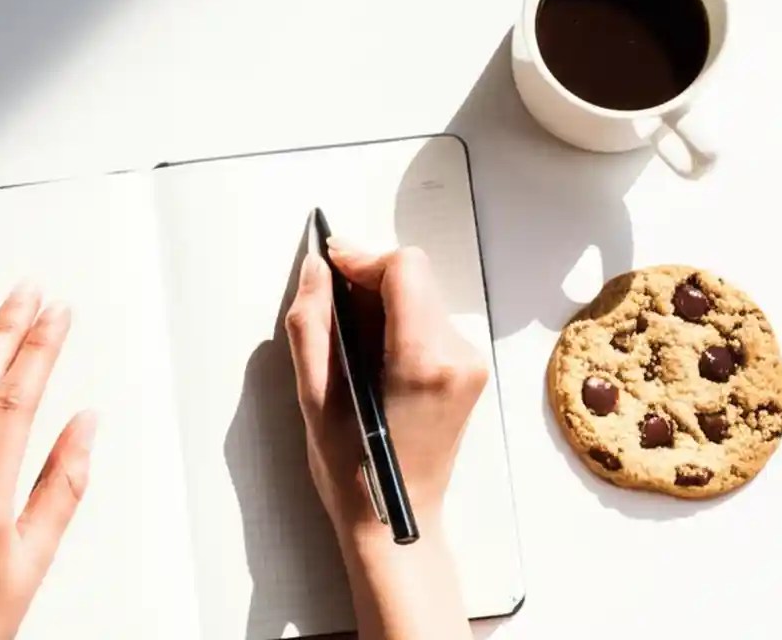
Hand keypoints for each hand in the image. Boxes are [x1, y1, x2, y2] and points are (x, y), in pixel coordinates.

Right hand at [285, 243, 485, 639]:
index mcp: (425, 361)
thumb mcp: (316, 398)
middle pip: (414, 278)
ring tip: (347, 342)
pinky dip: (396, 323)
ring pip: (421, 297)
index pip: (404, 269)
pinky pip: (428, 321)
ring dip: (381, 303)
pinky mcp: (467, 372)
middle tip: (329, 307)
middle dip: (368, 280)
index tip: (328, 265)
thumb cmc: (353, 473)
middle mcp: (458, 356)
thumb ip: (312, 324)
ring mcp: (468, 365)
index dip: (362, 258)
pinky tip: (371, 357)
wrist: (395, 522)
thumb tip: (317, 269)